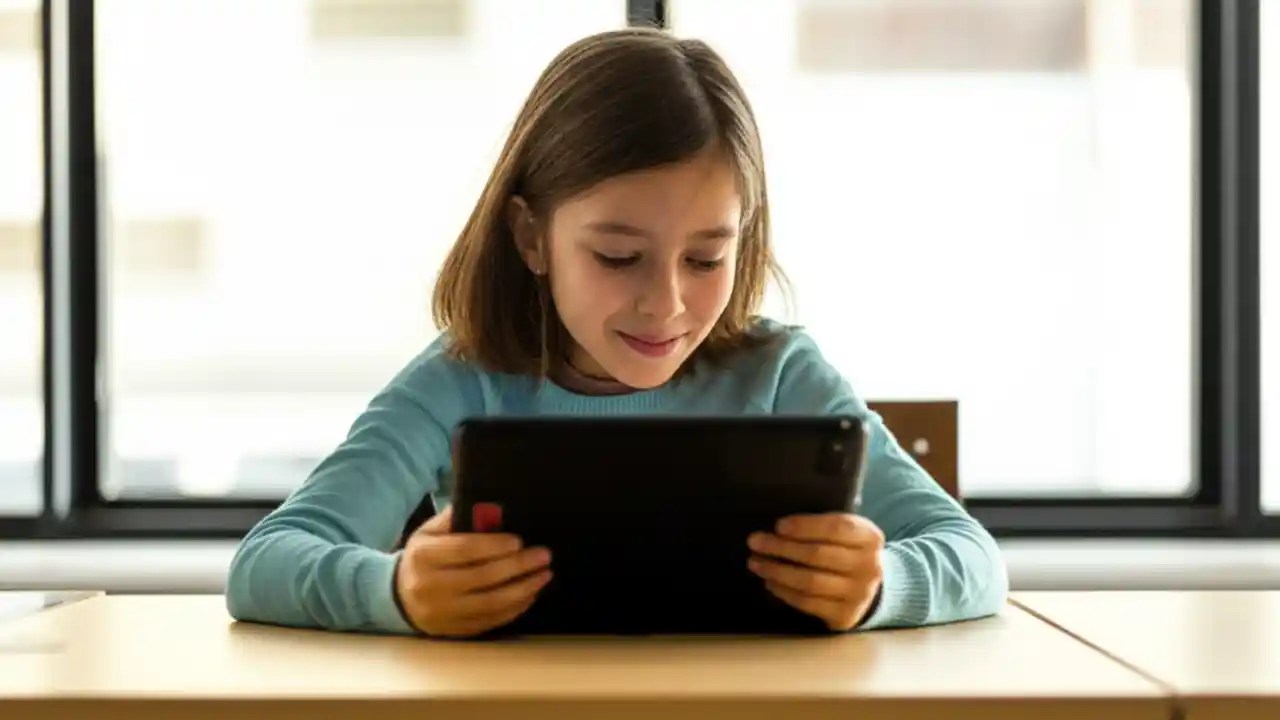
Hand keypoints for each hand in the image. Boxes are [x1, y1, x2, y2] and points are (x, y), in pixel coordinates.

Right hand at [395, 506, 552, 637]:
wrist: (399, 597)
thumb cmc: (423, 558)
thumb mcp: (429, 533)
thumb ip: (455, 520)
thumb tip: (490, 509)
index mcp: (424, 556)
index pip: (465, 550)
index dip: (494, 546)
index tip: (519, 541)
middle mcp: (432, 586)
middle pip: (483, 577)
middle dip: (518, 566)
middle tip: (543, 556)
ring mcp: (444, 613)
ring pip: (492, 603)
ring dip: (524, 589)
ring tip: (544, 575)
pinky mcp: (455, 630)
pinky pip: (492, 620)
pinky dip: (515, 607)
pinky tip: (531, 593)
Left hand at [747, 513, 884, 630]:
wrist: (871, 589)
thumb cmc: (847, 552)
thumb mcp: (846, 533)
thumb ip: (821, 527)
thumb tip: (778, 530)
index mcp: (869, 537)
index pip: (836, 528)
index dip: (805, 526)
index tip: (778, 526)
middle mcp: (869, 566)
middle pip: (818, 555)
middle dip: (781, 548)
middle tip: (755, 542)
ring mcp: (859, 594)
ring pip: (810, 581)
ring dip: (777, 571)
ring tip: (756, 563)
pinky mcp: (844, 615)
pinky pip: (807, 603)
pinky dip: (784, 591)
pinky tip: (770, 582)